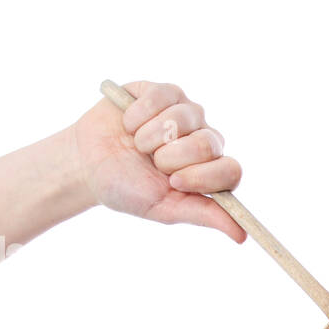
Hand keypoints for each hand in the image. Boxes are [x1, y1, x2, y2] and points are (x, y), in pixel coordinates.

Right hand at [68, 80, 245, 242]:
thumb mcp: (163, 208)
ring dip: (150, 136)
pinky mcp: (164, 92)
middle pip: (209, 143)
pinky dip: (138, 114)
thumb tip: (241, 236)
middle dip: (172, 156)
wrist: (87, 165)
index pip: (231, 171)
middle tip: (152, 163)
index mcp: (210, 171)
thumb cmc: (128, 189)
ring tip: (137, 144)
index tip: (174, 182)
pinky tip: (128, 124)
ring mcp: (187, 113)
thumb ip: (203, 215)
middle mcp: (204, 140)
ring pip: (184, 117)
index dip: (204, 176)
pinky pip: (162, 96)